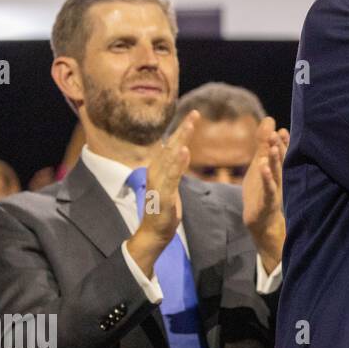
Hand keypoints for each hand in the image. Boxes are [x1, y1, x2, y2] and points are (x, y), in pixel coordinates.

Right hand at [127, 110, 194, 275]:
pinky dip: (177, 163)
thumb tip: (179, 152)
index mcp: (159, 170)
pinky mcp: (163, 196)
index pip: (172, 145)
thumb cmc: (163, 210)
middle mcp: (156, 173)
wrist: (154, 234)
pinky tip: (184, 151)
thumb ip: (173, 169)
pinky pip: (171, 177)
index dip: (182, 130)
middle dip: (183, 129)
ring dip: (180, 141)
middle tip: (195, 113)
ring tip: (190, 126)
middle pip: (171, 147)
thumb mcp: (170, 185)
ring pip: (170, 158)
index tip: (194, 114)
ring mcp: (159, 184)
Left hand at [242, 116, 288, 273]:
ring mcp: (275, 190)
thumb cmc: (260, 192)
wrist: (261, 222)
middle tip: (278, 133)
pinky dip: (267, 178)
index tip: (283, 130)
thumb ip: (263, 145)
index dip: (283, 142)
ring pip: (277, 173)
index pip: (283, 154)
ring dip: (277, 161)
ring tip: (274, 147)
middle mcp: (279, 179)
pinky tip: (263, 167)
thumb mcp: (260, 166)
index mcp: (277, 170)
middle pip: (281, 161)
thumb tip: (269, 120)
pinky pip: (268, 188)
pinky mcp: (268, 201)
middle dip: (280, 147)